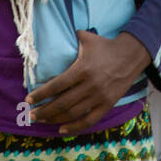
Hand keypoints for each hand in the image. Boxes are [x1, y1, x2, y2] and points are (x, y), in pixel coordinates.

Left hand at [26, 30, 150, 134]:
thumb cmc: (106, 46)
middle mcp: (89, 85)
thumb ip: (72, 37)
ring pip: (72, 113)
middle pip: (61, 103)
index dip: (41, 94)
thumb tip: (58, 31)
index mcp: (82, 69)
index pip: (57, 85)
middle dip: (44, 110)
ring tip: (42, 120)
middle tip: (31, 114)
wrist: (131, 55)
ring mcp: (99, 97)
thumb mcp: (87, 38)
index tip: (29, 99)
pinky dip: (75, 127)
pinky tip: (62, 129)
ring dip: (55, 118)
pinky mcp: (107, 104)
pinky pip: (89, 120)